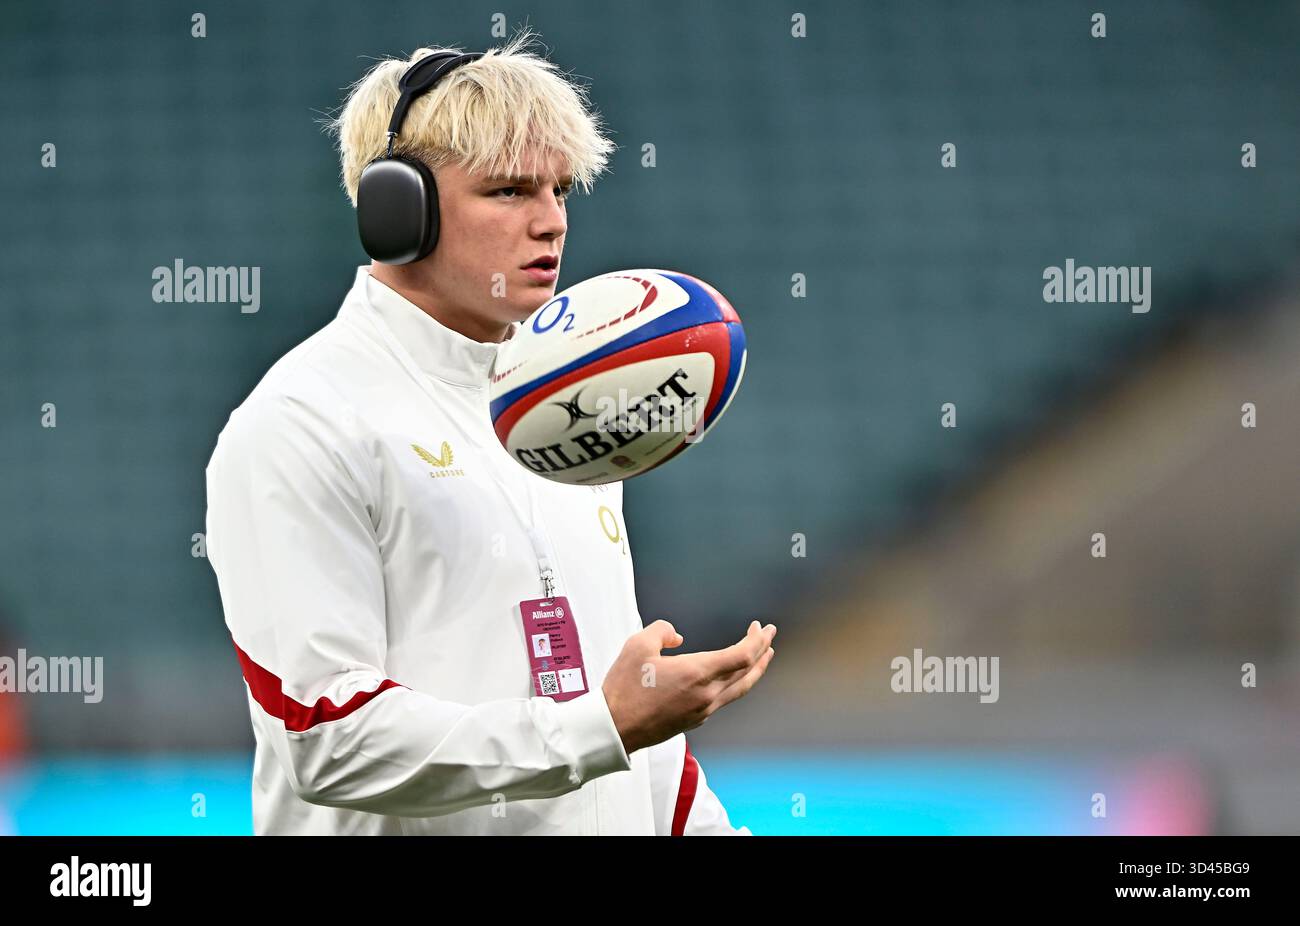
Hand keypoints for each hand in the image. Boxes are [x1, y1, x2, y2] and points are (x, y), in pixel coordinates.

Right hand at [602, 619, 775, 754]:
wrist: (614, 728)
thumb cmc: (624, 688)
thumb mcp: (638, 645)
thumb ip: (662, 631)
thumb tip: (678, 637)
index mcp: (697, 673)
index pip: (743, 656)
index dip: (756, 640)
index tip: (760, 627)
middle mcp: (707, 694)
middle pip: (748, 673)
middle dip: (762, 651)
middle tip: (770, 635)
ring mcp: (703, 710)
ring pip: (739, 689)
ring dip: (755, 670)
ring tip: (763, 657)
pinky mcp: (695, 720)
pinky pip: (723, 699)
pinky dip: (735, 683)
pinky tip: (729, 677)